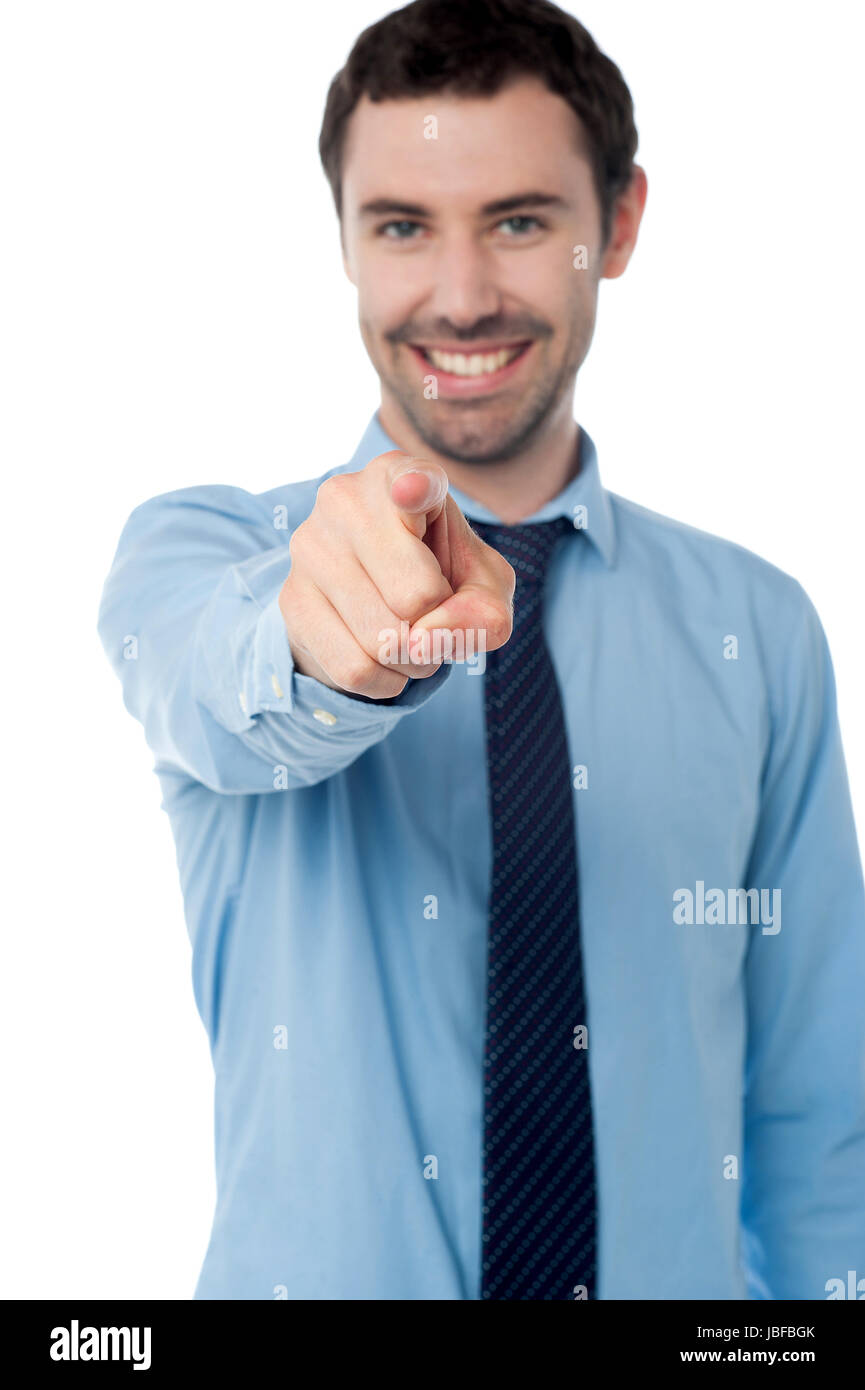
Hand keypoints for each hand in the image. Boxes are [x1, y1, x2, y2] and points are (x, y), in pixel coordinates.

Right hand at [278, 450, 514, 697]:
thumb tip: (430, 640)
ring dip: (414, 662)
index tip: (416, 490)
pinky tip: (387, 663)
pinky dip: (384, 682)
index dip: (417, 488)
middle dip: (438, 630)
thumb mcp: (483, 584)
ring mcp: (310, 546)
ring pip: (381, 639)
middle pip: (415, 597)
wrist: (374, 592)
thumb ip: (485, 609)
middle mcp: (346, 499)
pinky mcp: (290, 597)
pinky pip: (352, 668)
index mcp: (400, 475)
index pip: (411, 480)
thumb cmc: (439, 572)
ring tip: (413, 642)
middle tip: (434, 621)